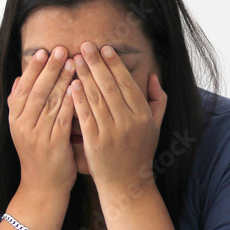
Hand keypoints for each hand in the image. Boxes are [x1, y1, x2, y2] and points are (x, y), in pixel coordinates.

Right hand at [7, 47, 77, 195]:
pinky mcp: (53, 145)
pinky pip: (63, 119)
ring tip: (72, 63)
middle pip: (37, 91)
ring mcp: (37, 136)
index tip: (43, 51)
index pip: (23, 88)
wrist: (42, 187)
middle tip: (60, 50)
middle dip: (49, 69)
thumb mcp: (23, 129)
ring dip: (62, 81)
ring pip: (50, 102)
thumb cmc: (38, 154)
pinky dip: (71, 102)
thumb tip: (19, 78)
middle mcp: (23, 126)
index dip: (33, 69)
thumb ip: (20, 104)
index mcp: (15, 119)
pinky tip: (79, 88)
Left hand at [69, 42, 166, 190]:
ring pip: (96, 98)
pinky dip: (78, 99)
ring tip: (75, 59)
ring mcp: (111, 133)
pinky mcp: (95, 143)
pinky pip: (86, 116)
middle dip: (96, 63)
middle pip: (110, 86)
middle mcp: (129, 122)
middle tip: (85, 45)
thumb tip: (153, 76)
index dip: (115, 64)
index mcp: (143, 115)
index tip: (105, 48)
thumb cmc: (140, 152)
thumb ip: (158, 99)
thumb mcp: (156, 126)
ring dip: (84, 76)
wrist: (127, 184)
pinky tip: (71, 84)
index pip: (127, 83)